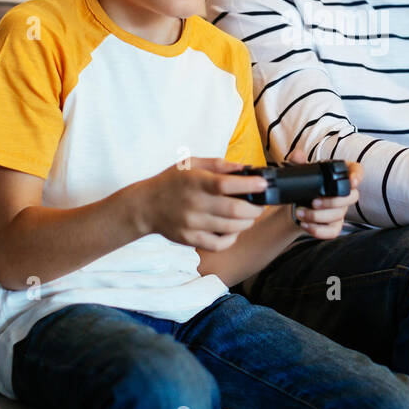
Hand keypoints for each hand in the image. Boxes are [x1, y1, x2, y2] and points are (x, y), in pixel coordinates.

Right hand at [134, 157, 267, 251]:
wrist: (145, 206)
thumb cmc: (171, 182)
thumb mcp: (191, 164)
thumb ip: (218, 164)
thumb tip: (244, 168)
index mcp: (196, 182)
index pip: (227, 185)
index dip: (250, 186)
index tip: (264, 184)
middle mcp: (194, 204)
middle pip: (234, 210)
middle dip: (255, 208)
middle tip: (260, 205)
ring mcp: (192, 224)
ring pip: (230, 228)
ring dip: (247, 223)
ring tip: (249, 216)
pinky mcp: (190, 239)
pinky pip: (218, 244)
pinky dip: (232, 239)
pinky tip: (234, 230)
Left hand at [290, 161, 362, 238]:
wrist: (296, 205)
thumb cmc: (304, 185)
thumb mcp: (299, 170)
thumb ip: (297, 161)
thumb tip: (297, 156)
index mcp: (340, 175)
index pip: (357, 171)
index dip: (358, 176)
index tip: (352, 181)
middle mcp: (345, 193)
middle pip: (352, 197)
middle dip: (332, 202)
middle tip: (313, 202)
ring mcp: (341, 211)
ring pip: (339, 216)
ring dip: (318, 216)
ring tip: (300, 213)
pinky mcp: (334, 226)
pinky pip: (333, 231)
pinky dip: (318, 230)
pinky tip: (305, 224)